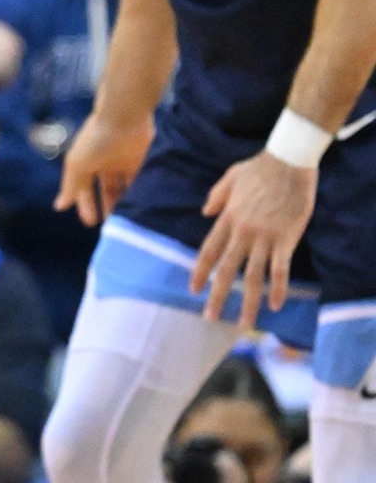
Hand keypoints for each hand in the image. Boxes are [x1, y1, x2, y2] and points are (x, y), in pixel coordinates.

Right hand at [54, 111, 154, 225]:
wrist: (124, 117)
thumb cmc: (95, 140)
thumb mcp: (77, 164)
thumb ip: (71, 186)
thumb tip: (59, 207)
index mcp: (87, 162)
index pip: (85, 188)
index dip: (86, 205)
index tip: (91, 223)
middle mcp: (106, 163)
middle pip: (107, 190)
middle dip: (107, 207)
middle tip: (111, 226)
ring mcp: (125, 161)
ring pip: (125, 188)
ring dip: (125, 203)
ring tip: (127, 220)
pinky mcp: (144, 160)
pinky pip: (142, 181)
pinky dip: (141, 194)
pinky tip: (141, 207)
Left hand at [190, 149, 315, 329]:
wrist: (289, 160)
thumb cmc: (259, 167)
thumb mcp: (229, 178)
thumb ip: (216, 197)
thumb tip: (204, 213)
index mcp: (227, 218)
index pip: (208, 252)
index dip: (199, 272)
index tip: (192, 290)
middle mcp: (242, 231)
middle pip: (226, 269)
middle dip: (217, 295)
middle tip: (209, 317)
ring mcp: (264, 237)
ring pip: (253, 276)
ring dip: (247, 301)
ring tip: (243, 322)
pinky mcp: (286, 238)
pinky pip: (280, 269)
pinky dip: (278, 288)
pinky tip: (275, 305)